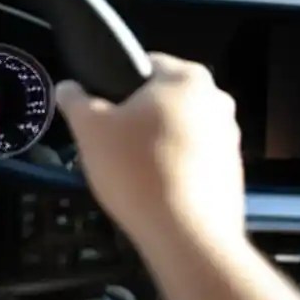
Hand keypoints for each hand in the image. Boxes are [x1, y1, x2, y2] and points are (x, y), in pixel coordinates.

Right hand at [56, 53, 243, 251]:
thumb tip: (67, 88)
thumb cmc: (139, 171)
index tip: (102, 108)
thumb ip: (75, 100)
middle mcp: (217, 102)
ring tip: (132, 170)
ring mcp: (230, 139)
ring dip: (158, 144)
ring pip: (180, 131)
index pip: (145, 63)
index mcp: (188, 78)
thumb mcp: (90, 129)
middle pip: (164, 100)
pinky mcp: (232, 173)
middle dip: (139, 117)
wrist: (185, 235)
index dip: (117, 84)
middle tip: (112, 141)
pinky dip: (176, 169)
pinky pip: (195, 160)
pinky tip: (155, 188)